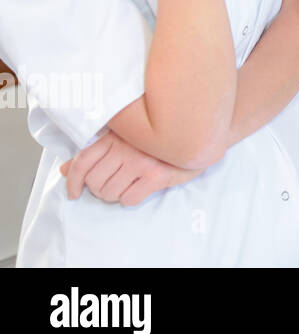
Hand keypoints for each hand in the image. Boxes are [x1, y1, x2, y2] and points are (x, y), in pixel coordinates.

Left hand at [60, 129, 201, 205]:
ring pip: (109, 192)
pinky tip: (139, 189)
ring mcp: (141, 161)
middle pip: (94, 181)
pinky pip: (129, 199)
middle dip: (99, 190)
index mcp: (116, 134)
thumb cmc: (157, 139)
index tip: (74, 193)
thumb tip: (65, 169)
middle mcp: (126, 147)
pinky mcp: (156, 175)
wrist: (197, 136)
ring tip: (126, 187)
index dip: (73, 181)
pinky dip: (130, 199)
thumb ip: (95, 152)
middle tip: (110, 186)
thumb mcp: (125, 138)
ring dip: (114, 195)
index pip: (83, 161)